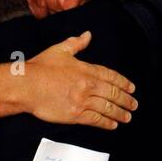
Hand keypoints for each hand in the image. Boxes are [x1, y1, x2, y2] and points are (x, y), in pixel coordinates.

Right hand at [0, 32, 136, 129]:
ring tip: (127, 117)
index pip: (112, 76)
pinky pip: (95, 120)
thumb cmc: (40, 68)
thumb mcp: (60, 50)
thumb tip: (87, 35)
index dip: (124, 83)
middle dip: (126, 100)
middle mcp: (88, 85)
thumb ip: (76, 43)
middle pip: (113, 94)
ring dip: (119, 113)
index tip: (132, 88)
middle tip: (134, 105)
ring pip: (107, 108)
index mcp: (86, 69)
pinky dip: (106, 123)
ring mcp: (82, 101)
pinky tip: (113, 125)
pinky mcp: (75, 115)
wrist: (27, 86)